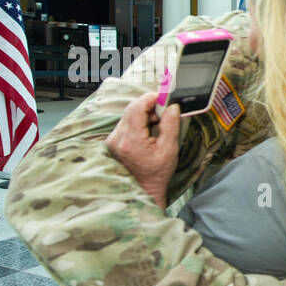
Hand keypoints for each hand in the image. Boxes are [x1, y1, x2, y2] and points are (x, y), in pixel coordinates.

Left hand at [105, 91, 181, 207]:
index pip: (136, 108)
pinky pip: (126, 123)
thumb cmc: (158, 172)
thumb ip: (170, 125)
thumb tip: (171, 107)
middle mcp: (118, 138)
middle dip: (148, 107)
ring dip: (144, 115)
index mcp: (131, 140)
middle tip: (163, 112)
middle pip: (131, 110)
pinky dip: (138, 122)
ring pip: (128, 115)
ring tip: (157, 125)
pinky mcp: (113, 141)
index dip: (150, 98)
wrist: (144, 188)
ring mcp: (113, 140)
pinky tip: (148, 131)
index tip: (162, 96)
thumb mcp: (169, 149)